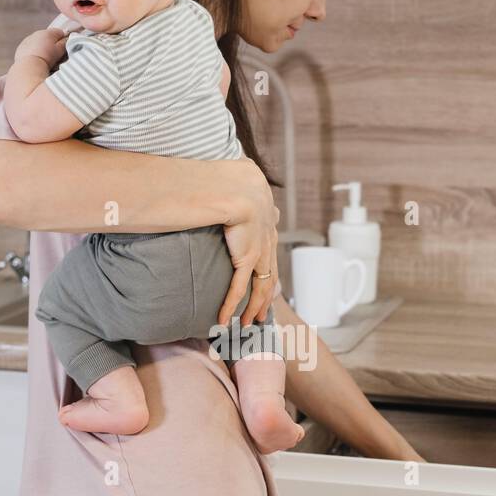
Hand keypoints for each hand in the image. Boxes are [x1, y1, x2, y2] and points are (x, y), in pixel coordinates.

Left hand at [14, 27, 69, 69]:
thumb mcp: (59, 51)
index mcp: (47, 33)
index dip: (64, 39)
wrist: (29, 68)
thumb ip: (65, 43)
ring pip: (38, 42)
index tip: (66, 47)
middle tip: (56, 55)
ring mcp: (27, 40)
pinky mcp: (20, 49)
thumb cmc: (47, 59)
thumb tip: (68, 39)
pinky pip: (29, 48)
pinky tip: (36, 61)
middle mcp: (36, 34)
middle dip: (52, 44)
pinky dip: (34, 52)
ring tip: (45, 59)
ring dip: (42, 48)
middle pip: (47, 37)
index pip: (59, 32)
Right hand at [217, 160, 279, 325]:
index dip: (269, 265)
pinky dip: (231, 306)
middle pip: (271, 272)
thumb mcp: (239, 179)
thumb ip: (238, 184)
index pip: (270, 246)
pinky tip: (225, 319)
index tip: (266, 278)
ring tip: (248, 323)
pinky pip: (239, 288)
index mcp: (267, 216)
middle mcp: (269, 234)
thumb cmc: (227, 177)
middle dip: (266, 297)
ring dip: (254, 307)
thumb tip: (236, 172)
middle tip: (261, 314)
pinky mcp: (248, 258)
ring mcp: (261, 249)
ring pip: (261, 286)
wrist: (233, 183)